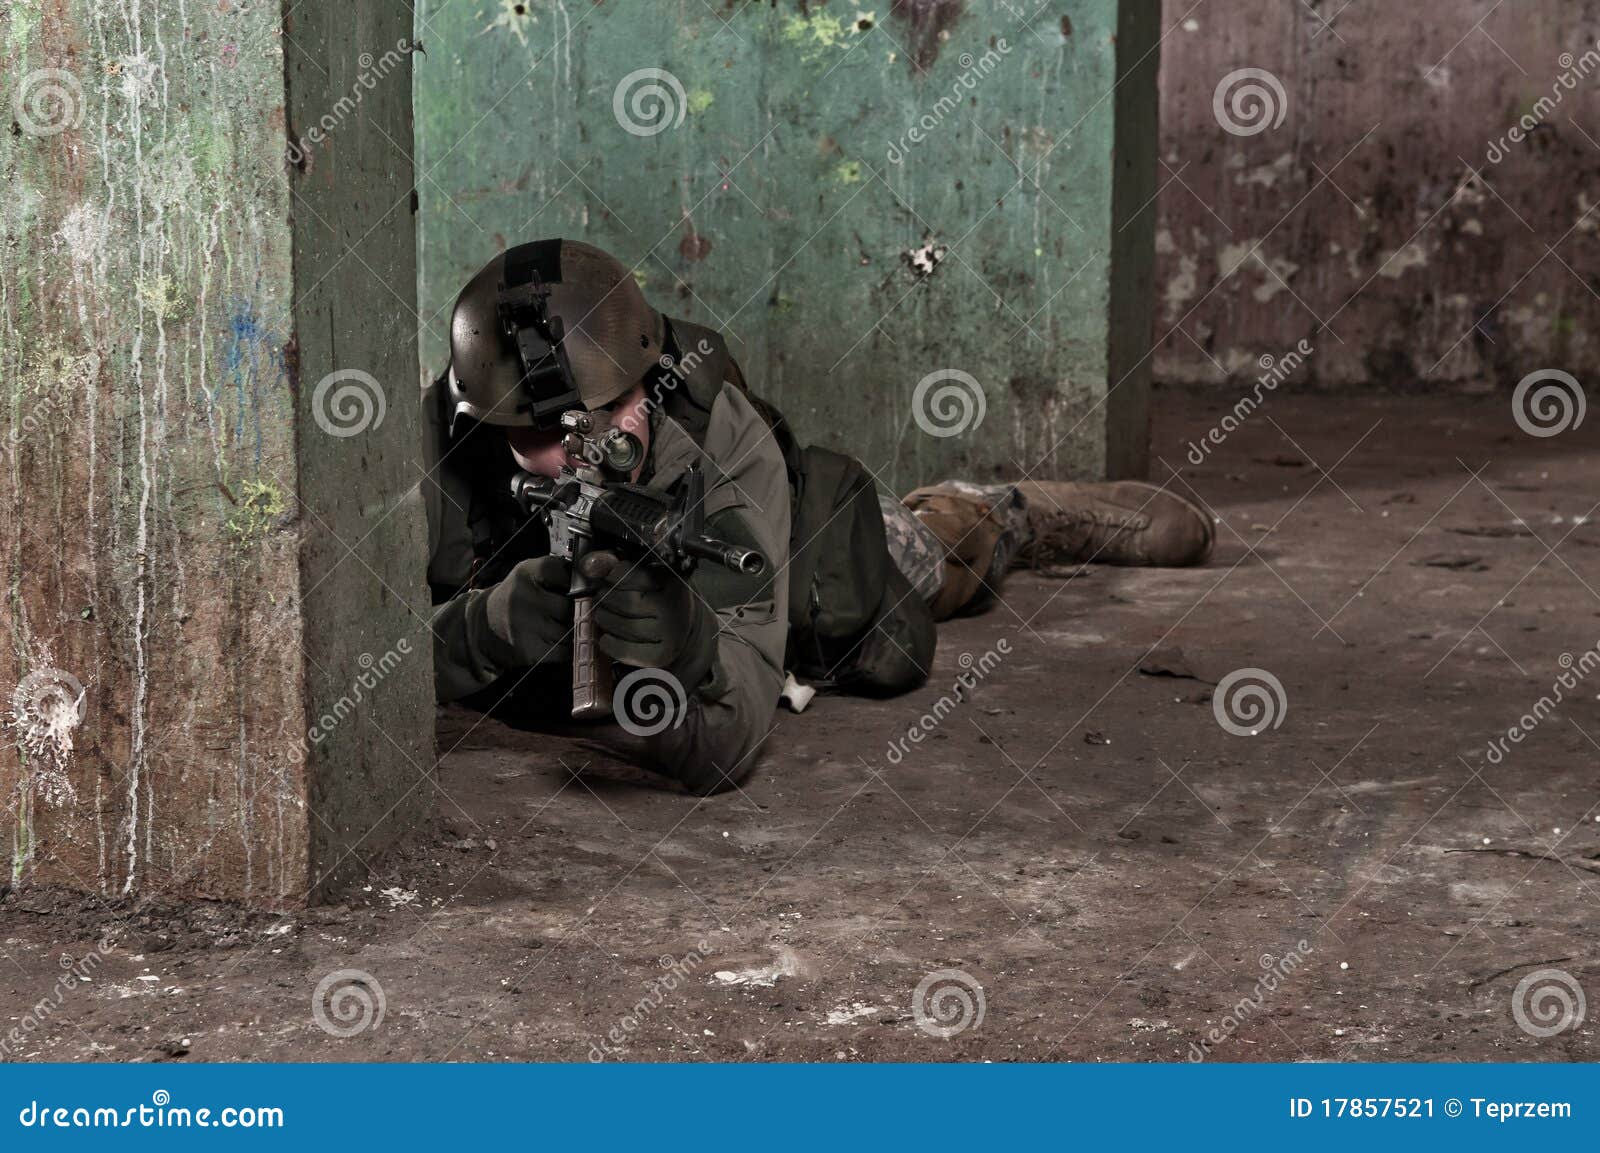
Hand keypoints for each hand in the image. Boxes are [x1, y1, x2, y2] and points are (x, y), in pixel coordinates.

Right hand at [483, 555, 573, 668]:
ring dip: (574, 631)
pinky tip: (562, 641)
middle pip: (570, 606)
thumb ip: (558, 573)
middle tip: (582, 612)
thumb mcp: (530, 575)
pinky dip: (568, 647)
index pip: (565, 573)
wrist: (484, 625)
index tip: (582, 589)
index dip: (579, 583)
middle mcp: (522, 597)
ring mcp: (523, 625)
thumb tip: (596, 579)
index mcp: (526, 573)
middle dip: (579, 610)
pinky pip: (563, 650)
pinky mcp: (528, 650)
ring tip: (570, 627)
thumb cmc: (518, 597)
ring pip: (569, 630)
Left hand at [583, 551, 715, 686]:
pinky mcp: (660, 655)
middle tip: (602, 598)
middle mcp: (675, 607)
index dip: (614, 575)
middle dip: (606, 598)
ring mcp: (670, 633)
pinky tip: (607, 638)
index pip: (634, 574)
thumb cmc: (658, 599)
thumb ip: (616, 567)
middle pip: (627, 601)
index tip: (610, 578)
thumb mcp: (645, 577)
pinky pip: (625, 649)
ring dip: (605, 619)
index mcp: (672, 581)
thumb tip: (590, 564)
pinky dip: (610, 644)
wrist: (684, 630)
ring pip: (624, 625)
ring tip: (603, 615)